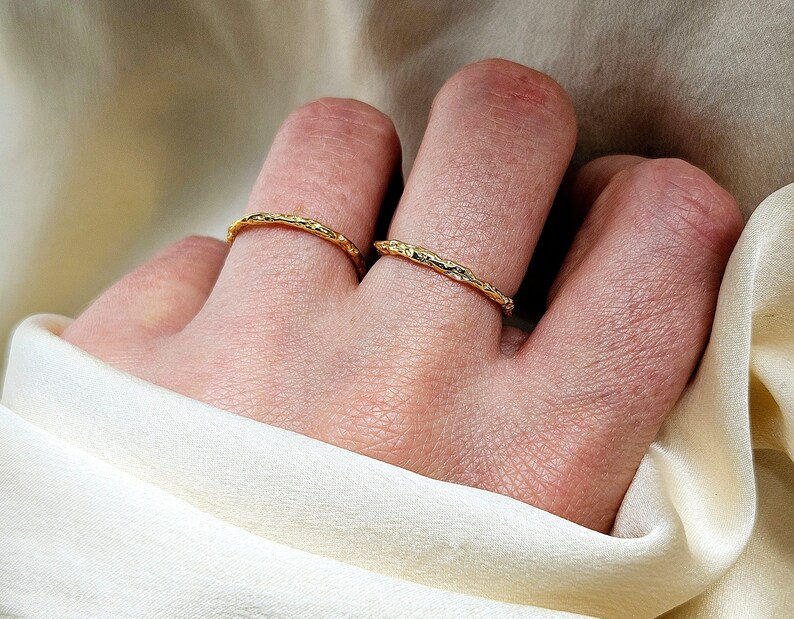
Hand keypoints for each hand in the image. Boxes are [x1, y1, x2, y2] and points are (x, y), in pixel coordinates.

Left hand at [62, 59, 741, 531]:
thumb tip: (593, 270)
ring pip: (338, 140)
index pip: (661, 235)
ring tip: (343, 263)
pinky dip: (229, 283)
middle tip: (475, 194)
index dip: (639, 203)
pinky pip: (205, 245)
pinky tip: (229, 366)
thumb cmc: (387, 612)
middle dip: (502, 138)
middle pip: (497, 128)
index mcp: (534, 468)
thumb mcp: (538, 557)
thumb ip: (585, 420)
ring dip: (354, 183)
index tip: (594, 222)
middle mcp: (397, 396)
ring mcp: (250, 360)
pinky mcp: (128, 359)